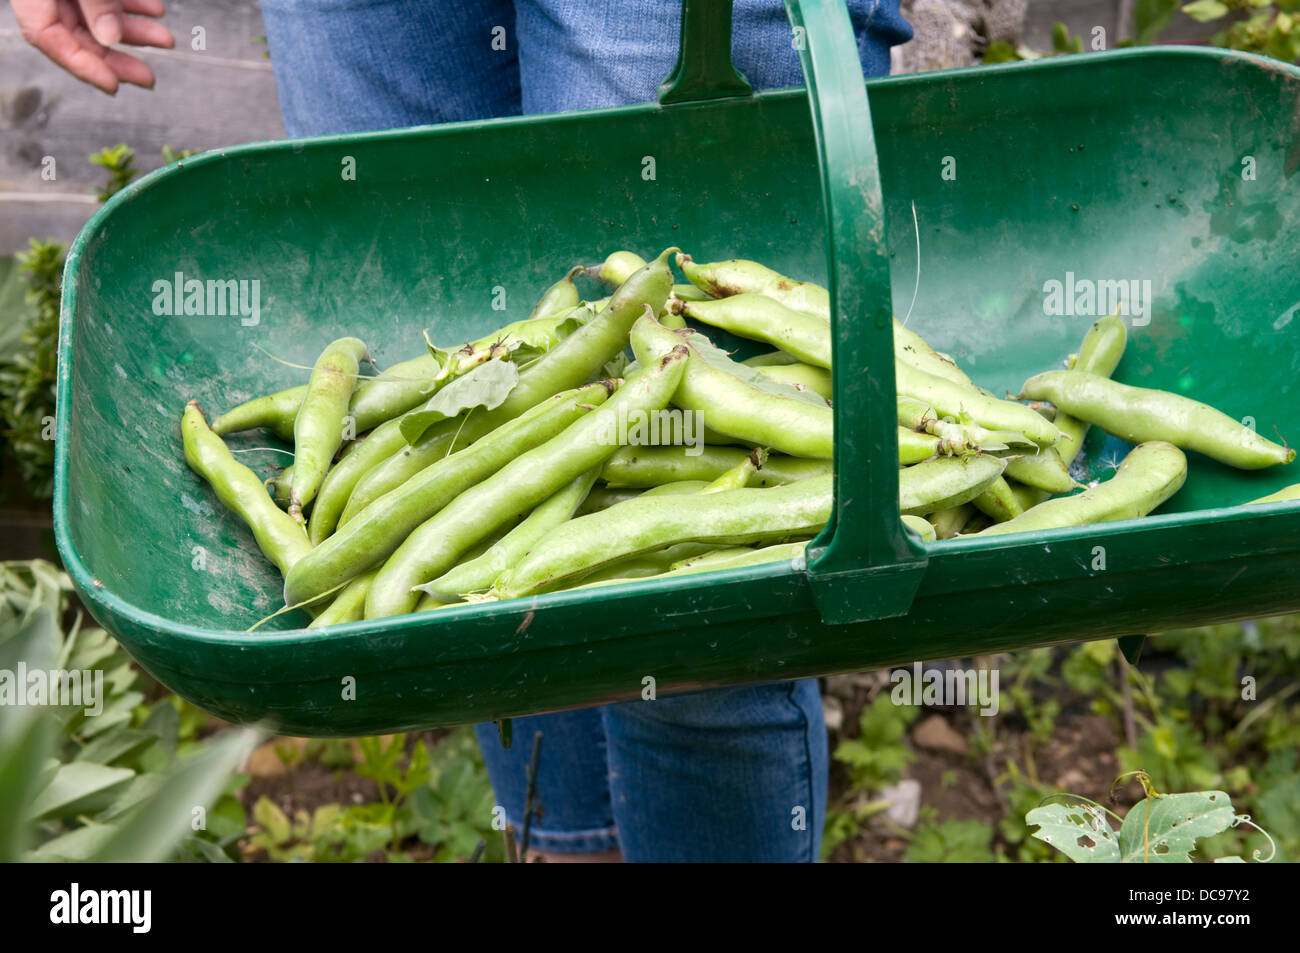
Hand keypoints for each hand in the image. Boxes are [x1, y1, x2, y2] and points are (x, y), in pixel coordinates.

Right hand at [11, 0, 174, 93]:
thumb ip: (94, 2)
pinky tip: (155, 11)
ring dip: (134, 32)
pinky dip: (132, 4)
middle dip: (118, 58)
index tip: (114, 86)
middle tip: (149, 79)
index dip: (83, 67)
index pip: (50, 41)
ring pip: (98, 17)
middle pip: (79, 36)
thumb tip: (110, 37)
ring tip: (165, 40)